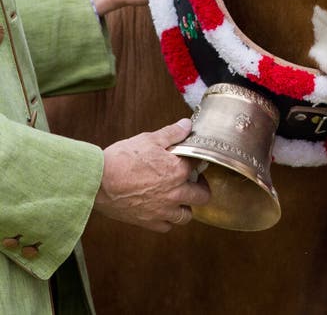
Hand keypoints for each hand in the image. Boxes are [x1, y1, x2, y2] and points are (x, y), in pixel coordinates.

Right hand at [93, 118, 210, 231]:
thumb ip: (172, 133)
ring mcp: (162, 210)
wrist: (99, 182)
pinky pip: (167, 226)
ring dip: (187, 206)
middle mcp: (175, 193)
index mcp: (178, 170)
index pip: (200, 165)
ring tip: (180, 197)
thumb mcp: (149, 138)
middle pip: (202, 196)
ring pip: (186, 216)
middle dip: (201, 188)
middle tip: (195, 181)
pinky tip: (162, 209)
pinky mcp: (148, 222)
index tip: (193, 159)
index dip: (198, 160)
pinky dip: (168, 220)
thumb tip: (187, 125)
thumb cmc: (123, 158)